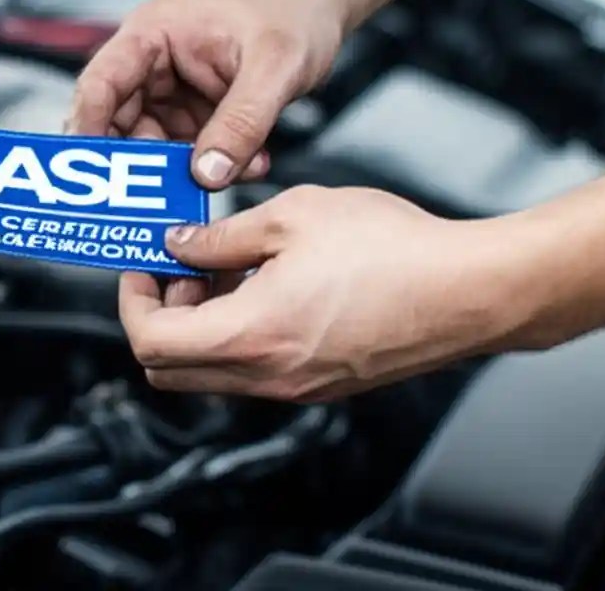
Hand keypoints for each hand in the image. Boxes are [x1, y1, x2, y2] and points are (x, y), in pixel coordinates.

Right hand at [67, 0, 344, 188]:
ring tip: (229, 173)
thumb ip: (241, 122)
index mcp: (151, 35)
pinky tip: (250, 164)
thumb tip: (206, 175)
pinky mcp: (194, 116)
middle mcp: (151, 66)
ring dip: (185, 173)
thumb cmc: (292, 11)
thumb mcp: (274, 67)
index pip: (99, 85)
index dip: (88, 130)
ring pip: (152, 148)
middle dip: (138, 165)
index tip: (93, 175)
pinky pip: (187, 154)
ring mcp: (171, 93)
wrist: (320, 7)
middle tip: (159, 201)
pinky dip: (213, 169)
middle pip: (117, 125)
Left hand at [120, 185, 534, 401]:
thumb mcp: (291, 217)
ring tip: (228, 270)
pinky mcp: (321, 384)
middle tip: (180, 270)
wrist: (471, 288)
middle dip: (160, 318)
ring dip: (200, 326)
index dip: (132, 302)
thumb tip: (179, 246)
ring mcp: (296, 388)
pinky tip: (267, 286)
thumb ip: (221, 237)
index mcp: (251, 336)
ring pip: (212, 373)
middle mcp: (268, 376)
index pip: (150, 342)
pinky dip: (238, 335)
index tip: (142, 267)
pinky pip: (254, 370)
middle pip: (170, 371)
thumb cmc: (394, 250)